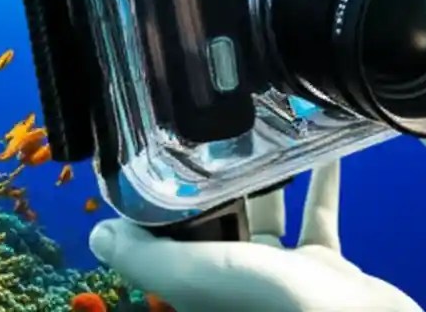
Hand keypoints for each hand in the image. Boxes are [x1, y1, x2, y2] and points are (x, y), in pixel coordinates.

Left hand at [89, 162, 423, 311]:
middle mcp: (239, 287)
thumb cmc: (281, 305)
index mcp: (202, 292)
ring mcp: (286, 278)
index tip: (153, 161)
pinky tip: (321, 148)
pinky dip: (321, 182)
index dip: (158, 210)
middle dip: (212, 186)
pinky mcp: (327, 268)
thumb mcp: (197, 277)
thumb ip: (146, 258)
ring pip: (267, 217)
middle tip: (209, 133)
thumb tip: (98, 233)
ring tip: (259, 131)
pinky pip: (319, 216)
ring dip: (266, 178)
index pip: (168, 247)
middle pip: (216, 227)